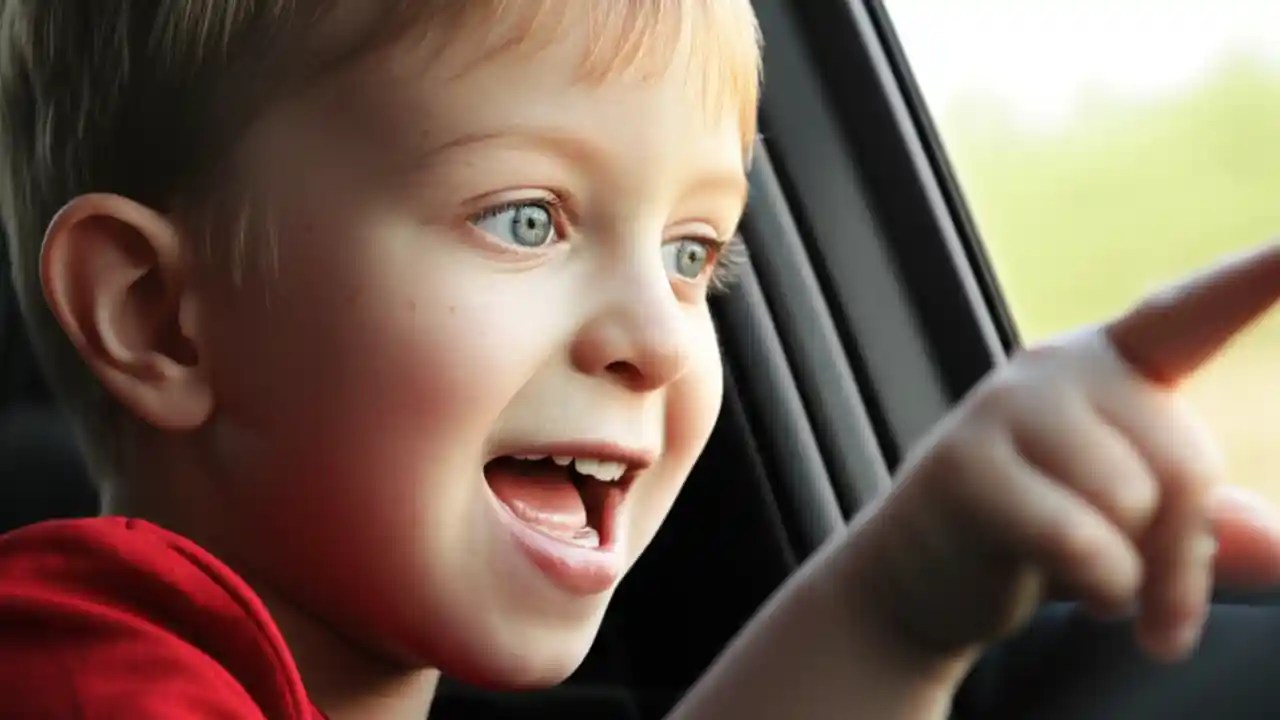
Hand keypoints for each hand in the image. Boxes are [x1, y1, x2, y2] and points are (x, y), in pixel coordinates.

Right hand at [849, 242, 1279, 664]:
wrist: (920, 577)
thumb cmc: (1036, 541)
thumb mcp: (1136, 533)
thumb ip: (1206, 530)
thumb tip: (1278, 546)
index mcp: (1112, 367)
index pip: (1189, 312)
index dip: (1251, 277)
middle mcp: (1059, 368)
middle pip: (1182, 460)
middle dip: (1182, 557)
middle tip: (1162, 617)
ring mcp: (1004, 407)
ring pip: (1132, 500)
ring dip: (1127, 577)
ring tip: (1088, 580)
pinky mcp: (964, 463)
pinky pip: (1081, 539)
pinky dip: (1094, 587)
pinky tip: (1055, 585)